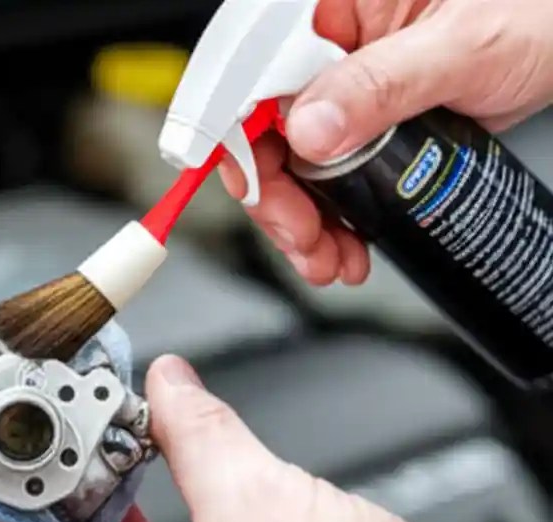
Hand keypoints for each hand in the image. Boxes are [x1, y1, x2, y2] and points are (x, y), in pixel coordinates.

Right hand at [219, 0, 552, 286]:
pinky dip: (330, 220)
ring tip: (327, 257)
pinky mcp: (363, 123)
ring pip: (289, 162)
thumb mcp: (462, 47)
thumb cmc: (538, 11)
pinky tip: (345, 244)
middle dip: (275, 195)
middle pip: (261, 128)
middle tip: (303, 236)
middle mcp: (327, 46)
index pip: (253, 71)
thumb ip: (379, 85)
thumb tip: (308, 130)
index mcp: (330, 8)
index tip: (254, 185)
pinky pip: (325, 177)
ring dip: (301, 220)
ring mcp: (342, 87)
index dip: (238, 133)